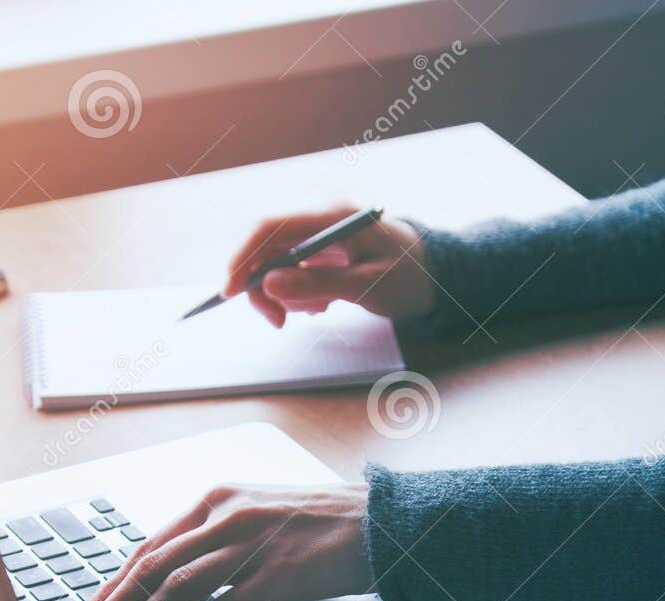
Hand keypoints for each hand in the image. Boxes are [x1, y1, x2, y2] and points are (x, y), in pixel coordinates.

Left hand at [71, 484, 372, 600]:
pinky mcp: (275, 576)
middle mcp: (226, 516)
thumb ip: (215, 536)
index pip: (149, 546)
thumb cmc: (321, 524)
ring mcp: (250, 545)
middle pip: (150, 567)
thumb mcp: (257, 514)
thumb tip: (172, 577)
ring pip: (173, 589)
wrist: (379, 523)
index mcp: (216, 498)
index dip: (113, 584)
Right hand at [224, 206, 430, 327]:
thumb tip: (268, 283)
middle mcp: (321, 217)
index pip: (271, 226)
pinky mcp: (321, 249)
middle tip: (278, 322)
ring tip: (320, 309)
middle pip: (267, 247)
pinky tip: (324, 302)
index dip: (244, 257)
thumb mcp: (367, 285)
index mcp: (333, 215)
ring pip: (277, 263)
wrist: (435, 273)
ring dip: (286, 294)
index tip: (230, 291)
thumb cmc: (408, 276)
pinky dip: (299, 292)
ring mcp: (320, 233)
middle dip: (264, 287)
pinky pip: (293, 270)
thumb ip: (317, 283)